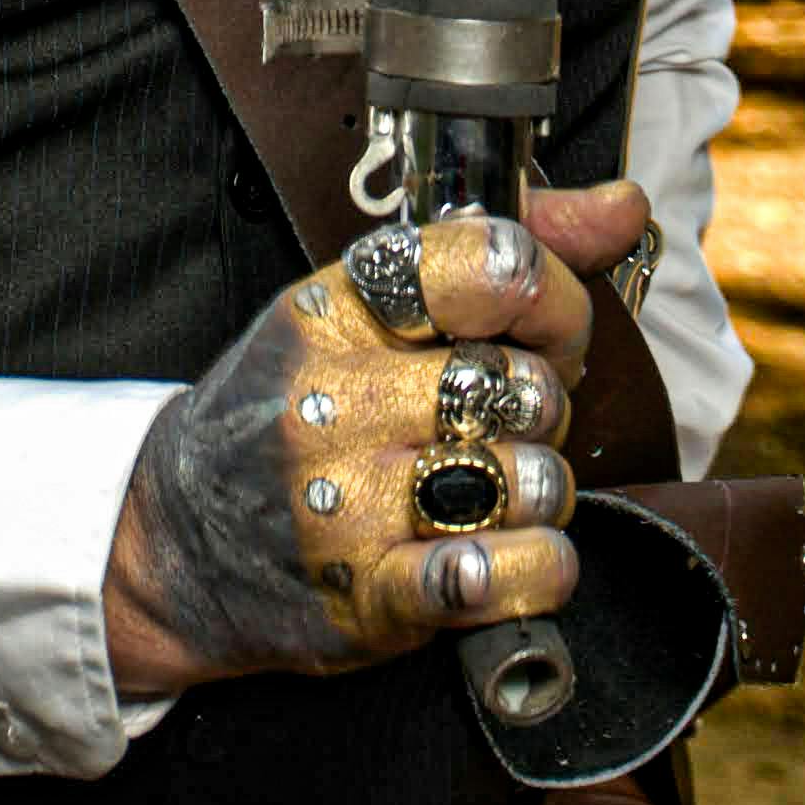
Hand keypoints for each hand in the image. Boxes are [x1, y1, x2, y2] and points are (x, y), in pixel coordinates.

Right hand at [102, 189, 650, 704]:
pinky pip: (498, 580)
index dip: (551, 301)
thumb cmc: (294, 410)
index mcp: (339, 310)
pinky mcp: (366, 599)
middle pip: (522, 386)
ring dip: (540, 494)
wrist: (177, 542)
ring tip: (496, 493)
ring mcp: (347, 504)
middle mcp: (336, 400)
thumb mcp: (362, 309)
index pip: (490, 266)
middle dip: (541, 409)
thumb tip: (627, 204)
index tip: (539, 331)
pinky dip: (531, 572)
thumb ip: (497, 253)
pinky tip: (504, 560)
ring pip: (529, 482)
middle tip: (503, 425)